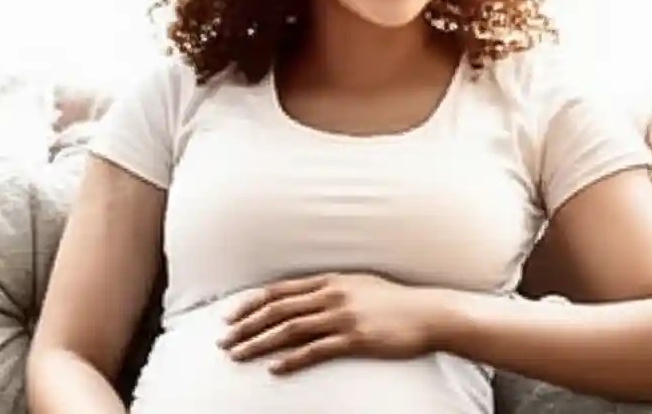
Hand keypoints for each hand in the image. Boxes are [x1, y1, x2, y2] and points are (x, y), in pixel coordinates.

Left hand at [218, 273, 449, 374]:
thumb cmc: (396, 302)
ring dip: (259, 343)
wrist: (429, 314)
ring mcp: (343, 316)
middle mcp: (333, 295)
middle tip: (223, 341)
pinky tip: (274, 369)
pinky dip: (291, 360)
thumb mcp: (361, 285)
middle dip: (246, 326)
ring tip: (238, 356)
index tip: (229, 316)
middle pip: (278, 310)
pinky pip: (315, 351)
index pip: (280, 290)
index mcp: (331, 280)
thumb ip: (333, 288)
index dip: (251, 303)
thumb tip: (308, 296)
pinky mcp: (355, 339)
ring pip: (290, 330)